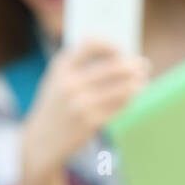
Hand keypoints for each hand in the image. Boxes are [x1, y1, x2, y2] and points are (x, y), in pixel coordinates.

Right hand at [22, 39, 150, 179]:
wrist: (40, 140)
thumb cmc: (55, 105)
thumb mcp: (57, 80)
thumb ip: (80, 65)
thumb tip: (118, 56)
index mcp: (61, 67)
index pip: (91, 44)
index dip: (110, 45)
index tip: (121, 49)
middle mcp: (70, 84)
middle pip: (114, 67)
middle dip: (133, 65)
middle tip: (144, 64)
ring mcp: (82, 104)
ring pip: (122, 88)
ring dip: (137, 83)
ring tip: (143, 80)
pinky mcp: (91, 122)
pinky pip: (119, 106)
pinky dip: (129, 99)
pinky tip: (133, 95)